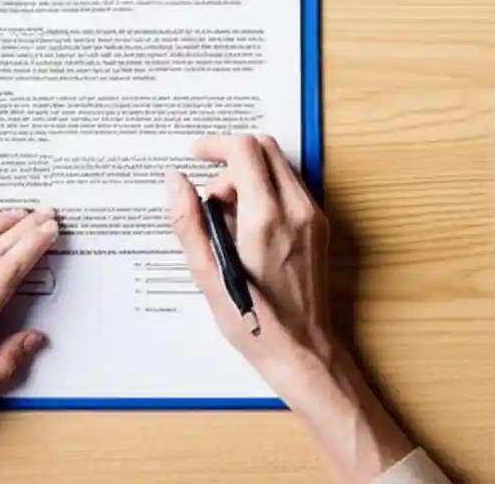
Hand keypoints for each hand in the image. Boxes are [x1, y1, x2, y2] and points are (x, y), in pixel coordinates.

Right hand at [166, 135, 331, 394]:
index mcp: (265, 219)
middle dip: (231, 157)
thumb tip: (175, 182)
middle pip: (264, 148)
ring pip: (279, 165)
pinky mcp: (320, 226)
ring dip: (248, 174)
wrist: (302, 350)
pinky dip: (265, 189)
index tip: (195, 154)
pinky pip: (290, 186)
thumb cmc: (254, 321)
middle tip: (209, 192)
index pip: (244, 150)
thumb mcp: (208, 275)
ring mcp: (312, 216)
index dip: (215, 144)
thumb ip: (189, 222)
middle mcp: (295, 210)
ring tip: (226, 215)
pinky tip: (248, 224)